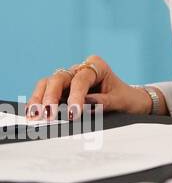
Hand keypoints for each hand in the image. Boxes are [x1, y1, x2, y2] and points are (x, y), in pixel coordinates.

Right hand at [26, 55, 151, 119]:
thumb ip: (103, 102)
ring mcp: (69, 78)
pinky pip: (45, 91)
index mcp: (97, 66)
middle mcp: (80, 69)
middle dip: (51, 97)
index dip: (75, 96)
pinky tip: (32, 113)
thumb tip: (84, 105)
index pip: (81, 80)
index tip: (73, 113)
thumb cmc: (124, 98)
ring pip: (48, 83)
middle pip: (59, 78)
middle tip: (48, 115)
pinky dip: (38, 101)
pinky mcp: (62, 89)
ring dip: (39, 99)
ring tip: (34, 116)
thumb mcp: (119, 101)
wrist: (128, 100)